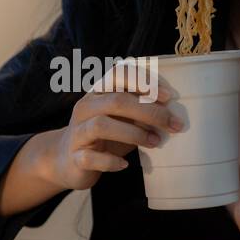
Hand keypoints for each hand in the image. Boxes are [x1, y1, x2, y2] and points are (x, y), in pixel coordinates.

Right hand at [46, 63, 182, 190]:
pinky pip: (91, 157)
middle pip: (116, 101)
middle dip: (149, 111)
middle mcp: (85, 108)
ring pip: (102, 125)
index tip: (168, 97)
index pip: (117, 74)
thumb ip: (141, 112)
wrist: (67, 161)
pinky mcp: (75, 157)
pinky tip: (125, 165)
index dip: (143, 81)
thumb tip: (172, 111)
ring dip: (134, 134)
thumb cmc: (104, 137)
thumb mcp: (123, 119)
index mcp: (98, 93)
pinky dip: (111, 161)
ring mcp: (78, 133)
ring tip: (155, 142)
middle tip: (173, 124)